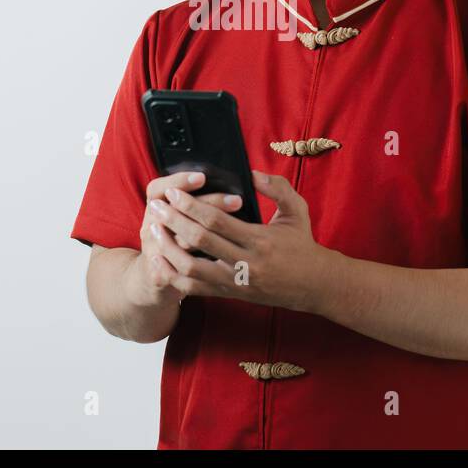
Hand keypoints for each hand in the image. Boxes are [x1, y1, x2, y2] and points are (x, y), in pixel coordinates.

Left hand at [148, 169, 339, 312]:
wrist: (313, 285)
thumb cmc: (302, 244)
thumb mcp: (297, 210)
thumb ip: (277, 187)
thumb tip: (251, 174)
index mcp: (260, 240)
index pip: (217, 221)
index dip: (191, 205)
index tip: (174, 193)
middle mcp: (246, 263)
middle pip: (200, 241)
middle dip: (173, 221)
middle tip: (156, 206)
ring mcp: (236, 282)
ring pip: (192, 268)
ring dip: (168, 249)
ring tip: (153, 231)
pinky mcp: (230, 293)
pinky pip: (195, 289)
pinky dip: (174, 276)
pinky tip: (161, 260)